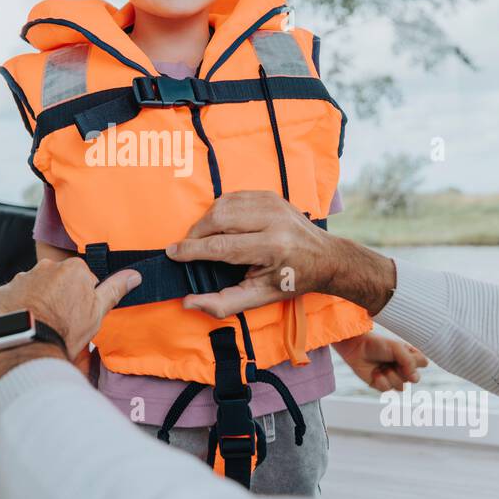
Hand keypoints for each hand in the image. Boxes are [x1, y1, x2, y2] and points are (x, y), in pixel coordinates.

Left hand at [0, 258, 138, 391]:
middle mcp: (46, 267)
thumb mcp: (96, 312)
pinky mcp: (2, 292)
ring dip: (37, 302)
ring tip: (39, 325)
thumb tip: (134, 275)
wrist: (25, 345)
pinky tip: (22, 324)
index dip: (82, 299)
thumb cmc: (63, 329)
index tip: (78, 315)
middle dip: (59, 297)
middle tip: (59, 321)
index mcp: (73, 269)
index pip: (82, 280)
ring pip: (35, 289)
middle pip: (57, 282)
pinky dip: (17, 309)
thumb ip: (114, 290)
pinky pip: (13, 298)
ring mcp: (22, 278)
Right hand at [164, 191, 394, 318]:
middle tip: (188, 246)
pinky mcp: (271, 195)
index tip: (172, 252)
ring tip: (203, 238)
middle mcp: (273, 220)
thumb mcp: (260, 298)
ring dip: (206, 220)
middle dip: (197, 232)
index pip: (221, 246)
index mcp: (272, 248)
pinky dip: (220, 209)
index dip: (192, 249)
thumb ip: (223, 303)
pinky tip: (220, 225)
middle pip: (219, 218)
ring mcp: (273, 203)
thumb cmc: (291, 280)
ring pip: (224, 203)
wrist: (326, 258)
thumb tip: (188, 302)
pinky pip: (233, 196)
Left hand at [333, 334, 426, 391]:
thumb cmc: (377, 344)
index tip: (405, 354)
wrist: (356, 348)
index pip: (423, 364)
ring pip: (401, 387)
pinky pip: (388, 390)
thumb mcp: (397, 347)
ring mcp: (393, 376)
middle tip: (393, 363)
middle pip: (414, 378)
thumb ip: (410, 361)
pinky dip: (381, 381)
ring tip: (382, 368)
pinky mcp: (382, 384)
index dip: (415, 361)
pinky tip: (375, 373)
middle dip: (403, 371)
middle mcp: (403, 367)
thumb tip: (414, 378)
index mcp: (409, 356)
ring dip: (391, 377)